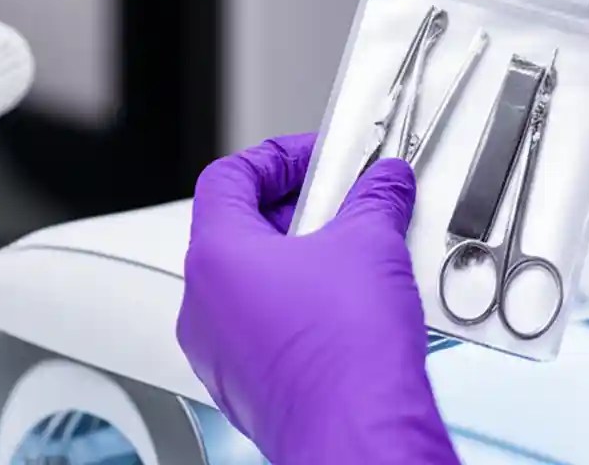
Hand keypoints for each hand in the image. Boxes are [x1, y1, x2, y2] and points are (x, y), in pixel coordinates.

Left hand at [176, 135, 457, 463]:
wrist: (358, 430)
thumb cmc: (345, 354)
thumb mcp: (373, 243)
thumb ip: (376, 199)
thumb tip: (385, 184)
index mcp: (217, 257)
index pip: (228, 178)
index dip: (277, 157)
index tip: (318, 159)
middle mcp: (204, 305)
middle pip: (239, 230)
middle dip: (299, 210)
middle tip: (345, 203)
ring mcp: (221, 351)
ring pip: (254, 283)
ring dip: (303, 260)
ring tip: (356, 256)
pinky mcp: (247, 385)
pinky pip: (266, 327)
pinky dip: (303, 306)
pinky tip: (352, 307)